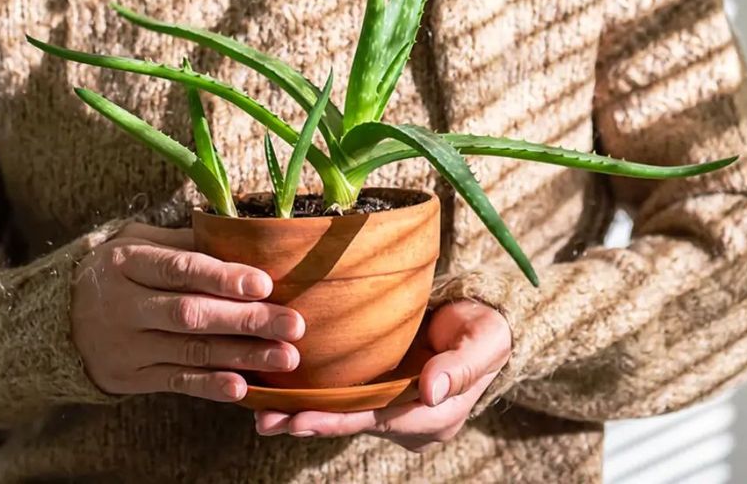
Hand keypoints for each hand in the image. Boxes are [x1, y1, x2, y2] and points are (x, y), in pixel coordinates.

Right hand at [71, 222, 304, 401]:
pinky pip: (176, 382)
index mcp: (127, 262)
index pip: (179, 269)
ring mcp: (126, 345)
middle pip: (189, 314)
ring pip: (190, 351)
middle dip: (245, 320)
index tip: (264, 283)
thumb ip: (183, 242)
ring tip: (285, 356)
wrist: (59, 320)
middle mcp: (123, 304)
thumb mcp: (136, 243)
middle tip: (292, 324)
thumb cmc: (117, 272)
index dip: (222, 278)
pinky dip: (210, 386)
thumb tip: (241, 235)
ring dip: (241, 355)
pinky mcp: (130, 377)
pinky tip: (243, 387)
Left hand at [254, 300, 509, 452]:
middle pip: (351, 423)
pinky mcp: (379, 390)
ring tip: (259, 414)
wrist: (485, 323)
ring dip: (301, 414)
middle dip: (307, 423)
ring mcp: (391, 407)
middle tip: (264, 421)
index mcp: (432, 416)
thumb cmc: (486, 330)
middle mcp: (407, 419)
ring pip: (341, 413)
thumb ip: (459, 367)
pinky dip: (311, 396)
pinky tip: (279, 391)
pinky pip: (342, 397)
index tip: (301, 419)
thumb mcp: (483, 343)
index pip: (377, 421)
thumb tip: (431, 391)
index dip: (338, 420)